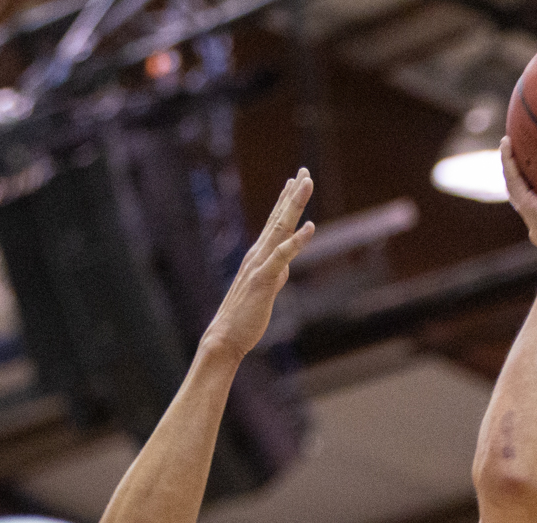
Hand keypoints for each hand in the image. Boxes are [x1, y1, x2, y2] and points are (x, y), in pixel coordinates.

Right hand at [202, 170, 314, 362]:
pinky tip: (310, 227)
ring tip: (306, 184)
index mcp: (259, 256)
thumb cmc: (245, 315)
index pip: (275, 222)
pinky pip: (282, 256)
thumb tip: (284, 267)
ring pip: (280, 229)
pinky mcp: (264, 280)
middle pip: (279, 218)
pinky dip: (296, 241)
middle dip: (292, 194)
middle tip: (304, 171)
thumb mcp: (266, 290)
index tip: (296, 180)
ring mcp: (260, 265)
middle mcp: (258, 254)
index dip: (286, 201)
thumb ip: (275, 275)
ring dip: (294, 205)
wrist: (226, 337)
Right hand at [500, 138, 536, 270]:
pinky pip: (512, 176)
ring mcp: (530, 211)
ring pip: (517, 184)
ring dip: (513, 164)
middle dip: (532, 180)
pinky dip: (507, 159)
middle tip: (535, 161)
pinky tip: (507, 140)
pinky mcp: (526, 203)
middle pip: (534, 195)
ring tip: (511, 143)